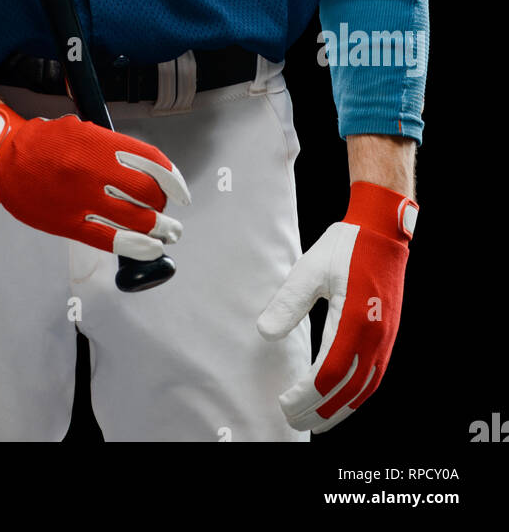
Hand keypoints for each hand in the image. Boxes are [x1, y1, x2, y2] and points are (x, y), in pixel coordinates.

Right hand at [0, 103, 190, 259]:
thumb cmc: (44, 143)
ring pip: (134, 219)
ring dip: (158, 229)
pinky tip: (150, 248)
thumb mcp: (82, 129)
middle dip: (165, 208)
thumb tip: (145, 168)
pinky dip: (136, 246)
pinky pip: (110, 239)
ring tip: (168, 234)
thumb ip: (113, 147)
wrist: (4, 158)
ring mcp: (82, 198)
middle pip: (147, 193)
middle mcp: (94, 170)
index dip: (173, 180)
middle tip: (171, 216)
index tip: (181, 192)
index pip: (151, 162)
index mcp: (99, 143)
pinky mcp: (69, 223)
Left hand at [256, 181, 417, 432]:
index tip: (285, 403)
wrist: (381, 231)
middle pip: (347, 389)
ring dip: (340, 409)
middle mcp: (374, 337)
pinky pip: (374, 376)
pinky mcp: (388, 335)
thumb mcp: (309, 270)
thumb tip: (265, 332)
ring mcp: (385, 338)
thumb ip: (288, 303)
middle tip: (293, 421)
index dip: (307, 395)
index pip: (329, 374)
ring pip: (364, 388)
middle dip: (320, 410)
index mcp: (353, 321)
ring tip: (316, 421)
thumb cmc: (345, 247)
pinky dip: (357, 395)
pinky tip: (342, 397)